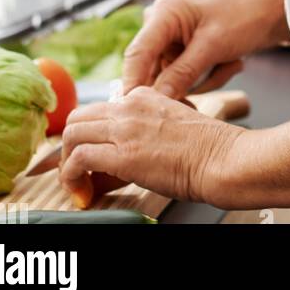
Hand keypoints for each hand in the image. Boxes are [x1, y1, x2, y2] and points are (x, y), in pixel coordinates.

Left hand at [59, 87, 242, 206]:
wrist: (222, 159)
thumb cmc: (208, 150)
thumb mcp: (172, 126)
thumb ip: (144, 132)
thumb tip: (119, 159)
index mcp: (143, 96)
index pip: (98, 111)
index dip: (89, 138)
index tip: (91, 161)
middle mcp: (130, 106)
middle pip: (77, 118)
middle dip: (69, 148)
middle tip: (77, 173)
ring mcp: (125, 127)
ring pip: (70, 134)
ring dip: (67, 164)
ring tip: (78, 186)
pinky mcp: (123, 154)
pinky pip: (78, 159)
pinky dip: (71, 178)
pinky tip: (83, 193)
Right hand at [122, 0, 288, 99]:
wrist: (273, 11)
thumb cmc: (245, 16)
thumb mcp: (213, 46)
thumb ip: (181, 74)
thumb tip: (154, 101)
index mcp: (164, 13)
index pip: (137, 54)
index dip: (133, 85)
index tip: (135, 112)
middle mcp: (163, 25)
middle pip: (153, 71)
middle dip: (184, 83)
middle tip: (210, 83)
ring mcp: (174, 39)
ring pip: (172, 80)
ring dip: (203, 80)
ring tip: (229, 63)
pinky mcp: (186, 52)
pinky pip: (186, 78)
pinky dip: (208, 77)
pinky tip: (230, 63)